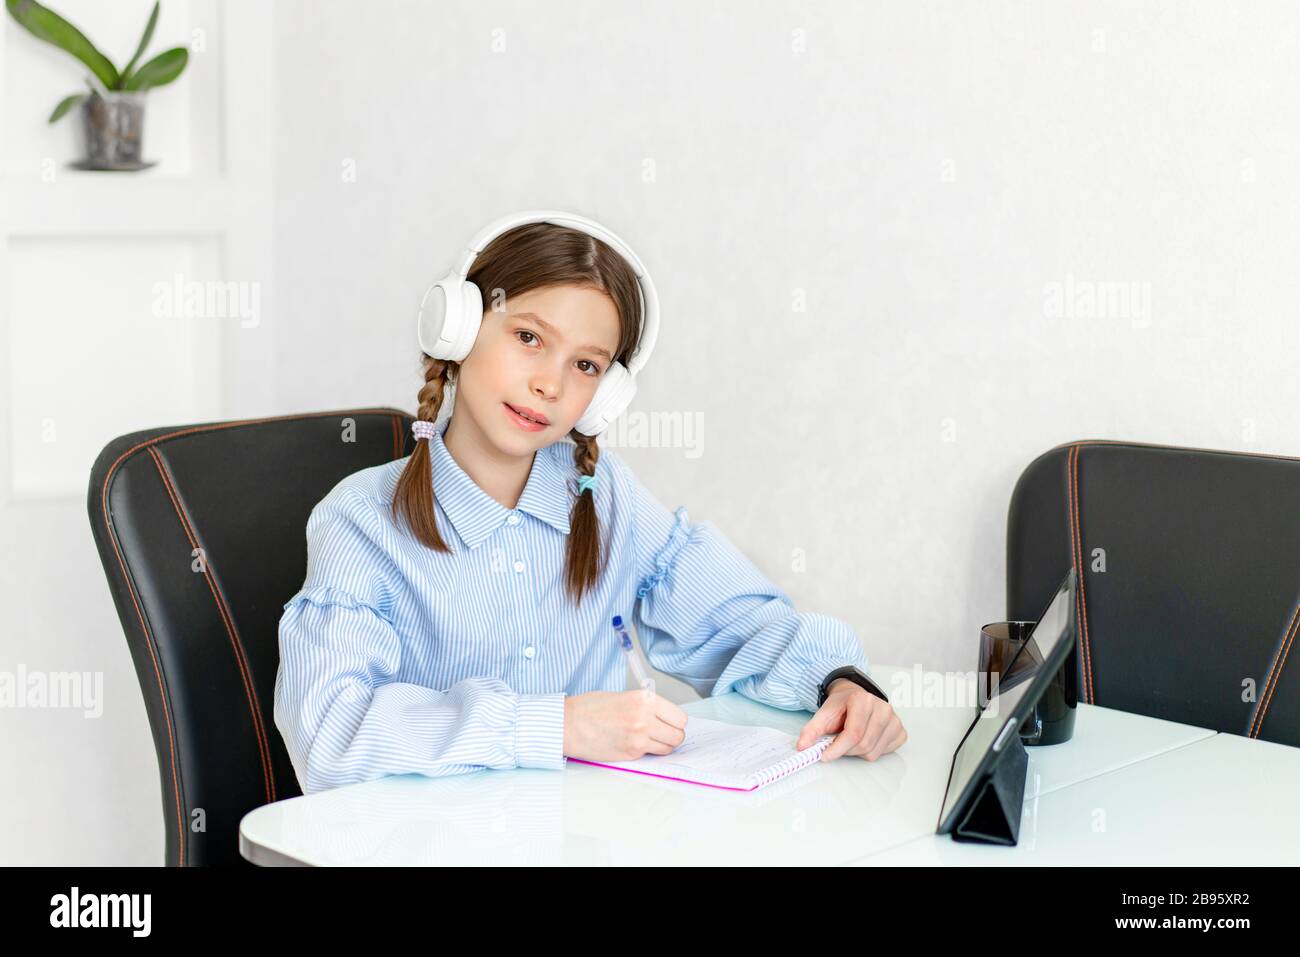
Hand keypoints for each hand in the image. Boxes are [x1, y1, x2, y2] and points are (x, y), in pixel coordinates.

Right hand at [563, 687, 688, 762]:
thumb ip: (646, 705)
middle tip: (662, 732)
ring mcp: (638, 740)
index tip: (671, 721)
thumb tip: (664, 717)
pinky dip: (646, 751)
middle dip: (673, 735)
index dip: (676, 721)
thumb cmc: (590, 708)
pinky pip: (650, 755)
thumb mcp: (624, 696)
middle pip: (678, 735)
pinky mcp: (630, 755)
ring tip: (648, 738)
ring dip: (662, 745)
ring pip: (667, 748)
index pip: (680, 717)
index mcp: (645, 700)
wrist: (568, 724)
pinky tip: (632, 742)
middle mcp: (645, 719)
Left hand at [795, 678, 906, 761]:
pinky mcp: (900, 731)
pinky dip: (871, 751)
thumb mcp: (824, 713)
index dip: (838, 748)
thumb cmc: (842, 705)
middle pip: (863, 744)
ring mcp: (895, 720)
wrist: (857, 697)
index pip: (853, 733)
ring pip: (873, 752)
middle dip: (846, 750)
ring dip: (857, 752)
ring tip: (851, 738)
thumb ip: (812, 730)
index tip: (824, 756)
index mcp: (864, 700)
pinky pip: (884, 753)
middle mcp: (883, 708)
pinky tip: (865, 738)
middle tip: (837, 743)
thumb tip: (802, 746)